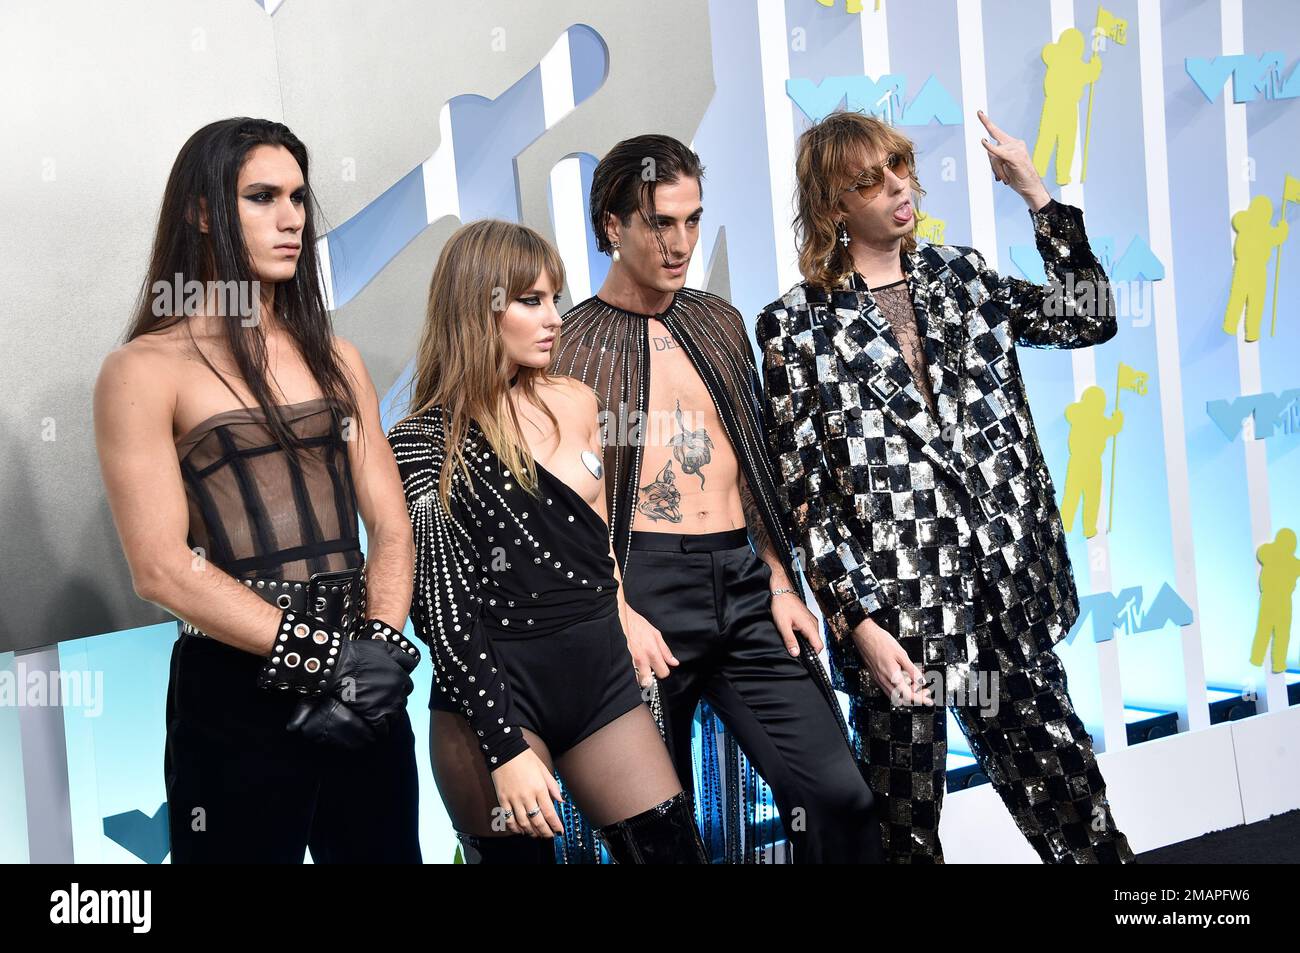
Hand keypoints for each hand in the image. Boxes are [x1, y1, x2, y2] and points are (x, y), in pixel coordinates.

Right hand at [286, 637, 417, 748]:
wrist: (339, 665)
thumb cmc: (359, 655)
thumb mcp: (384, 648)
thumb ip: (401, 656)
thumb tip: (411, 663)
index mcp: (401, 677)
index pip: (408, 687)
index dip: (398, 688)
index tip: (389, 690)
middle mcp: (397, 693)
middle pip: (401, 703)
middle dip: (393, 702)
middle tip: (381, 701)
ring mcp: (387, 705)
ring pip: (394, 718)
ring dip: (387, 717)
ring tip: (377, 715)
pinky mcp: (374, 716)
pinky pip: (382, 728)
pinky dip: (379, 729)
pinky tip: (373, 726)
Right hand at [490, 749, 565, 837]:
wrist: (504, 750)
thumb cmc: (526, 758)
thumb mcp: (543, 769)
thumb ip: (553, 786)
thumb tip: (561, 800)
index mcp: (539, 788)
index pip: (549, 813)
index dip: (555, 825)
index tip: (559, 832)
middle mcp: (526, 796)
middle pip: (537, 821)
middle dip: (545, 832)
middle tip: (549, 836)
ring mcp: (513, 799)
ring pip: (523, 823)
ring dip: (531, 832)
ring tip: (536, 835)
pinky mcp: (502, 799)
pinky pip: (508, 819)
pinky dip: (514, 828)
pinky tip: (520, 830)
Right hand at [623, 604, 677, 688]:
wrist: (617, 618)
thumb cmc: (635, 624)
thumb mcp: (655, 634)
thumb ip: (665, 650)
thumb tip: (674, 663)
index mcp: (652, 652)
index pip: (663, 673)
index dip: (662, 671)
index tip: (658, 667)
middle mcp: (640, 659)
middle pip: (648, 682)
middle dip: (649, 678)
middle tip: (647, 670)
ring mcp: (628, 662)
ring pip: (636, 680)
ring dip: (638, 676)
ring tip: (637, 667)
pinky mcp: (619, 663)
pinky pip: (626, 675)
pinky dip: (628, 674)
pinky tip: (628, 666)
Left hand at [771, 591, 823, 655]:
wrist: (782, 591)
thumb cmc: (782, 604)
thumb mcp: (783, 625)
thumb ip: (790, 640)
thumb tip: (795, 653)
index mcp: (810, 626)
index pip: (819, 646)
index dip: (813, 654)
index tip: (804, 658)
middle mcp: (813, 623)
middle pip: (816, 642)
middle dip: (807, 648)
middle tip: (795, 650)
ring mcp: (811, 620)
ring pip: (812, 637)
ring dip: (805, 642)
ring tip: (793, 641)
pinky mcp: (807, 619)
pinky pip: (809, 631)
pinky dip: (803, 635)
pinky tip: (794, 634)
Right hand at [850, 617, 932, 705]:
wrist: (864, 635)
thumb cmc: (881, 641)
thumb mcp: (901, 654)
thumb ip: (912, 669)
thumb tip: (921, 680)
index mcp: (892, 676)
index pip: (908, 695)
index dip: (920, 699)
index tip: (928, 700)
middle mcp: (884, 681)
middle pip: (902, 699)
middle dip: (914, 698)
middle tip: (924, 691)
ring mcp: (879, 679)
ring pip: (894, 696)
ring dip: (906, 694)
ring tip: (915, 685)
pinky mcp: (876, 676)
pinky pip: (888, 689)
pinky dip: (898, 689)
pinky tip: (904, 680)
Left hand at [977, 110, 1050, 210]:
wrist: (1031, 188)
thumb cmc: (1018, 178)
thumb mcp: (1003, 166)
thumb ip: (995, 157)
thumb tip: (989, 151)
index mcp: (1012, 144)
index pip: (996, 132)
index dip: (987, 122)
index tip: (979, 112)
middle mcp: (1015, 143)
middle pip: (992, 149)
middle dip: (993, 166)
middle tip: (1000, 179)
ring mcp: (1016, 149)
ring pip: (994, 156)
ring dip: (997, 171)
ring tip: (1006, 180)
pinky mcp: (1015, 157)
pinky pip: (998, 152)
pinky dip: (990, 148)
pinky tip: (983, 141)